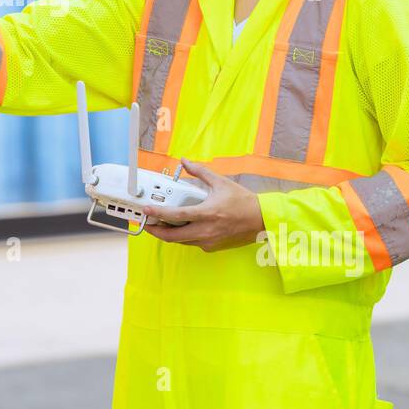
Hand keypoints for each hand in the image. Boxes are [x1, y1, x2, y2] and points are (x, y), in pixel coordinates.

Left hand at [141, 157, 265, 251]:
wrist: (262, 220)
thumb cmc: (243, 202)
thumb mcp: (220, 182)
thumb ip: (200, 171)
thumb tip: (185, 161)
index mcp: (207, 213)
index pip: (176, 215)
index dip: (158, 213)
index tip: (147, 210)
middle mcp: (206, 230)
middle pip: (173, 236)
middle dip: (156, 231)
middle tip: (147, 224)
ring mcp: (209, 241)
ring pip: (181, 241)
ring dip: (169, 234)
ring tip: (160, 225)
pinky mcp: (212, 247)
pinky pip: (192, 243)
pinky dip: (183, 236)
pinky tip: (181, 227)